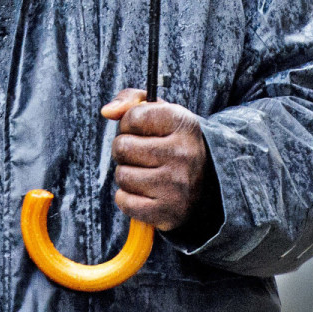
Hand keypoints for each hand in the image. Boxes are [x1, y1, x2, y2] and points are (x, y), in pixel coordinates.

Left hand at [102, 89, 209, 230]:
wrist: (205, 182)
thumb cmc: (172, 141)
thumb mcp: (161, 112)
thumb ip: (132, 101)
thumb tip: (107, 111)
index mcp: (183, 123)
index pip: (133, 117)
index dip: (129, 124)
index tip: (141, 130)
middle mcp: (183, 152)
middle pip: (122, 147)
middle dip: (125, 150)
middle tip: (141, 154)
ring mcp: (177, 184)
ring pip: (122, 175)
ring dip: (127, 174)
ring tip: (145, 172)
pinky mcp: (168, 211)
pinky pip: (124, 201)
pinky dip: (127, 198)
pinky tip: (144, 192)